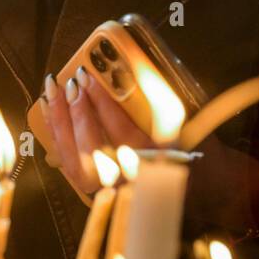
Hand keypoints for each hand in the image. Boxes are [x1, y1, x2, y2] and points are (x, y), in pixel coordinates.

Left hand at [40, 67, 258, 228]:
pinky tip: (51, 110)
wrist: (207, 187)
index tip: (89, 77)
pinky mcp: (101, 188)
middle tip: (72, 82)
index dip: (102, 104)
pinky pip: (70, 166)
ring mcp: (114, 190)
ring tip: (54, 90)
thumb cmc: (197, 149)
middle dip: (77, 114)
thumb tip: (126, 68)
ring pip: (75, 164)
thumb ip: (157, 98)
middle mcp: (132, 183)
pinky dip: (58, 137)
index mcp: (157, 166)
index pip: (123, 135)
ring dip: (61, 124)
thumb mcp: (186, 120)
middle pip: (93, 153)